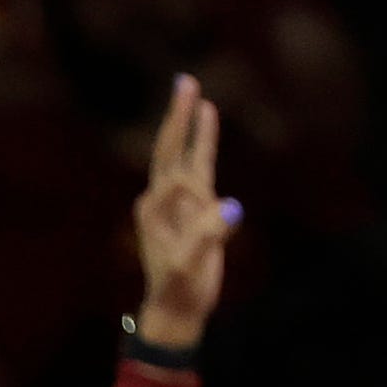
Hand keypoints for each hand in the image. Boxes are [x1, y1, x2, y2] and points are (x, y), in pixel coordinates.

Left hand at [130, 74, 228, 349]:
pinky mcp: (194, 210)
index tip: (197, 119)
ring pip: (187, 156)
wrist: (176, 307)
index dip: (182, 136)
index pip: (172, 163)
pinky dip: (203, 147)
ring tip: (200, 98)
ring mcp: (177, 203)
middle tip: (184, 80)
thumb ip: (208, 235)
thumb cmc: (180, 287)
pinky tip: (206, 128)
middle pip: (170, 148)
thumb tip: (230, 208)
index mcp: (156, 207)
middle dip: (179, 115)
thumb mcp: (191, 263)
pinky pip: (200, 171)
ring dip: (193, 128)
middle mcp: (162, 199)